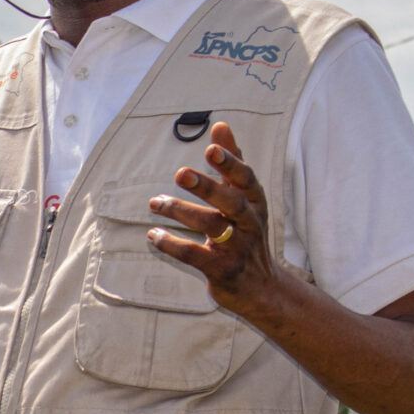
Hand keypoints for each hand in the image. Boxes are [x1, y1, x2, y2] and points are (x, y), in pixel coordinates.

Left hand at [144, 123, 292, 327]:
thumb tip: (221, 125)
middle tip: (180, 174)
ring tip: (155, 203)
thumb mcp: (244, 198)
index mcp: (255, 202)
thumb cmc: (247, 233)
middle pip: (232, 201)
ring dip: (181, 212)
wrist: (260, 288)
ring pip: (212, 226)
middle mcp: (250, 223)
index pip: (245, 178)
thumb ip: (231, 162)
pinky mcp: (223, 270)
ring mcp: (238, 248)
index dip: (230, 163)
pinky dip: (172, 244)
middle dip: (208, 187)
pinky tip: (153, 235)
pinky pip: (196, 256)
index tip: (210, 149)